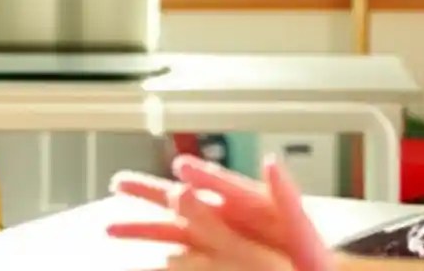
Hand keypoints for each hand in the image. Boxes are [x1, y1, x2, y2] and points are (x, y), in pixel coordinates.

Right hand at [108, 155, 333, 270]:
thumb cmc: (311, 257)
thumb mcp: (302, 226)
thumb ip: (285, 196)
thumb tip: (272, 163)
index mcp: (249, 204)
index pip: (218, 184)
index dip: (200, 175)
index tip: (181, 167)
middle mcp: (227, 218)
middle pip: (182, 201)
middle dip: (150, 192)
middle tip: (119, 182)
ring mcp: (218, 239)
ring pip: (173, 230)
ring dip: (143, 228)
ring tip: (111, 227)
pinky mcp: (215, 258)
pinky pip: (182, 255)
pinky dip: (160, 256)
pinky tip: (143, 260)